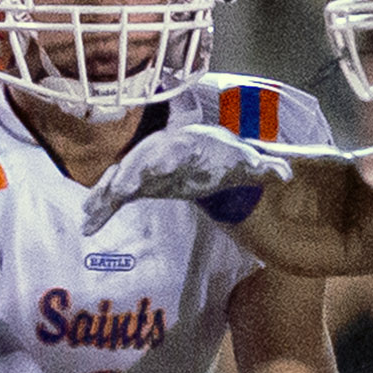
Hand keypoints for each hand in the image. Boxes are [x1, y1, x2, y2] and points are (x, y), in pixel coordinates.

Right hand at [82, 124, 295, 238]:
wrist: (205, 155)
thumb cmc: (226, 158)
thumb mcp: (246, 162)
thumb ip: (265, 167)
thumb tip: (285, 173)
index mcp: (189, 145)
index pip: (178, 148)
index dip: (168, 155)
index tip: (160, 164)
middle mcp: (161, 151)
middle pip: (141, 160)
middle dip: (129, 173)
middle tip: (119, 190)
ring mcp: (145, 167)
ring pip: (121, 176)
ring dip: (106, 193)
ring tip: (90, 214)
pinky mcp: (135, 184)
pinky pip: (113, 195)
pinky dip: (100, 208)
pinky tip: (87, 227)